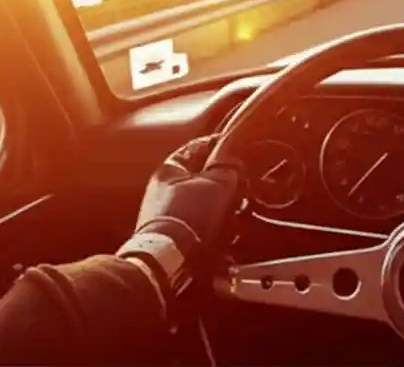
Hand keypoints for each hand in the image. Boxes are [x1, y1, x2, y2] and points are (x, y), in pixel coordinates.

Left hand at [120, 134, 242, 300]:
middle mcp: (163, 190)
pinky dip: (212, 223)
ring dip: (218, 203)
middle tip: (240, 182)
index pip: (196, 147)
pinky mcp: (171, 235)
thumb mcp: (216, 184)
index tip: (235, 148)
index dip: (217, 145)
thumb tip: (234, 162)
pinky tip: (225, 230)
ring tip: (237, 208)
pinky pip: (197, 222)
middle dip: (220, 180)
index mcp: (169, 170)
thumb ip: (227, 168)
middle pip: (199, 177)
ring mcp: (165, 213)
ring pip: (200, 201)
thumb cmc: (187, 215)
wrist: (169, 258)